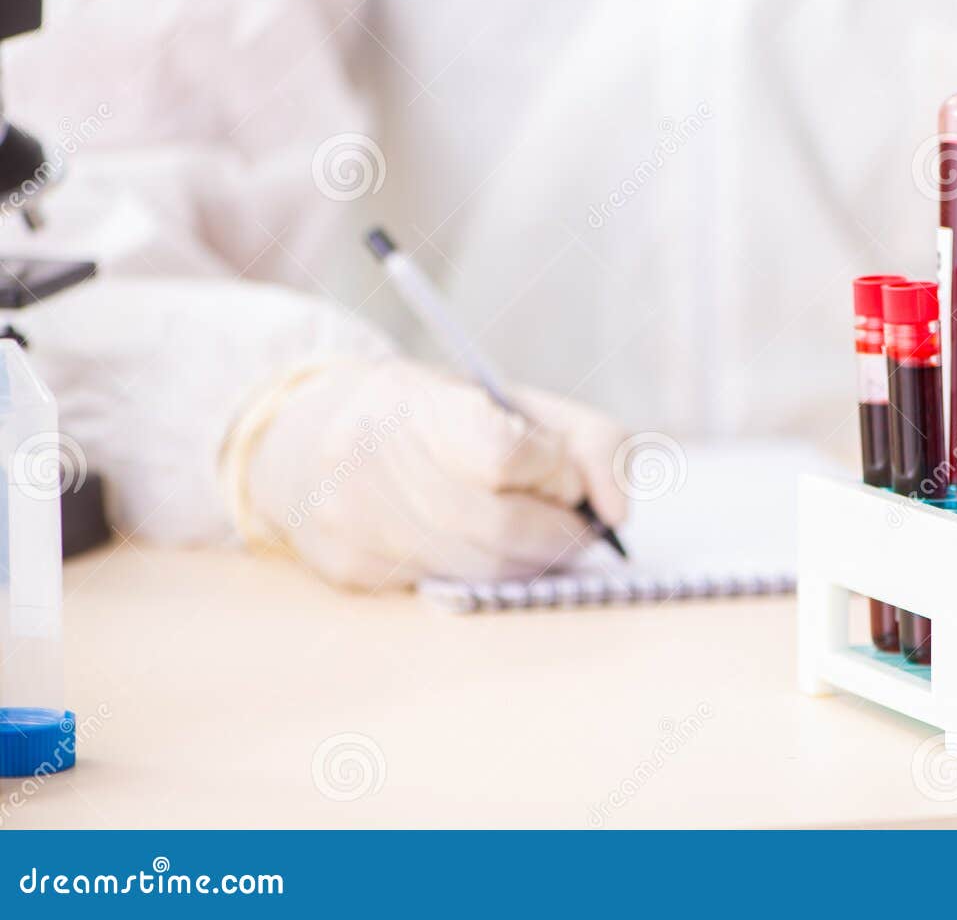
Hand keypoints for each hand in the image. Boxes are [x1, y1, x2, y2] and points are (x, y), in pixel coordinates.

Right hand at [224, 358, 629, 589]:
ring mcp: (352, 521)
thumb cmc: (436, 418)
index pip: (503, 454)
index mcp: (413, 401)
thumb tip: (617, 512)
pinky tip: (483, 545)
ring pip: (481, 569)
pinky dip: (488, 572)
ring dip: (533, 559)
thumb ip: (590, 441)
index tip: (563, 470)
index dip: (552, 471)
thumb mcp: (513, 402)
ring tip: (539, 533)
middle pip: (501, 528)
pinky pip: (450, 585)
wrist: (309, 441)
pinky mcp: (350, 569)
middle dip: (557, 531)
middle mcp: (369, 460)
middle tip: (574, 522)